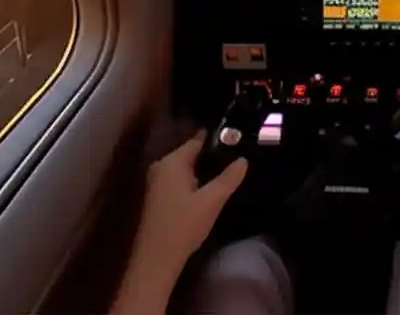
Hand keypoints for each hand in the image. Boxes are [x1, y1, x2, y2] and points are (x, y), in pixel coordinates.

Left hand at [113, 131, 246, 313]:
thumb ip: (229, 178)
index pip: (198, 140)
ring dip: (203, 172)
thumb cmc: (183, 225)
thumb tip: (243, 160)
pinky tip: (208, 193)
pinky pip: (179, 181)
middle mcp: (160, 167)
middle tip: (237, 162)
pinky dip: (193, 183)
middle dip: (212, 157)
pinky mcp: (156, 197)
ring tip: (227, 177)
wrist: (156, 258)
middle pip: (191, 154)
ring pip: (185, 169)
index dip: (218, 140)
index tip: (239, 141)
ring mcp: (156, 182)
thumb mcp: (212, 201)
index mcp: (172, 162)